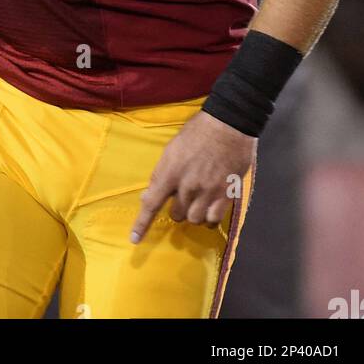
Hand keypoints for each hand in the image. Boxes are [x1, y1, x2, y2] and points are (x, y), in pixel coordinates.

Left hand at [130, 109, 255, 243]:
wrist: (229, 124)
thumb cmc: (198, 132)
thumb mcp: (173, 148)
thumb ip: (161, 173)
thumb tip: (148, 196)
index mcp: (170, 171)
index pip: (152, 202)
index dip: (142, 223)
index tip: (134, 239)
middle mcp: (187, 185)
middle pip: (176, 214)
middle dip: (177, 208)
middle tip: (184, 196)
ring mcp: (208, 192)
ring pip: (195, 219)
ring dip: (194, 213)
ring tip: (199, 201)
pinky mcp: (226, 195)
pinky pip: (214, 220)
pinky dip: (210, 219)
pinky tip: (211, 210)